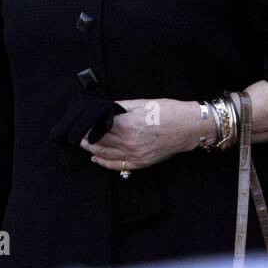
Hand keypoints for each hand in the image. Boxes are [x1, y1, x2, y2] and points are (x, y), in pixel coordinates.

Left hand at [82, 98, 206, 172]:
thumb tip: (104, 108)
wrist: (188, 127)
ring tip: (83, 142)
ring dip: (91, 149)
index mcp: (128, 125)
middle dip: (87, 136)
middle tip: (78, 131)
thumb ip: (120, 107)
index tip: (80, 121)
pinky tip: (95, 158)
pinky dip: (104, 162)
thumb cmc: (168, 111)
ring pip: (105, 154)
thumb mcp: (142, 103)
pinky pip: (117, 165)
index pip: (100, 126)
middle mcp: (129, 142)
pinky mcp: (141, 163)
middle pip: (99, 141)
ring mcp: (135, 155)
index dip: (88, 123)